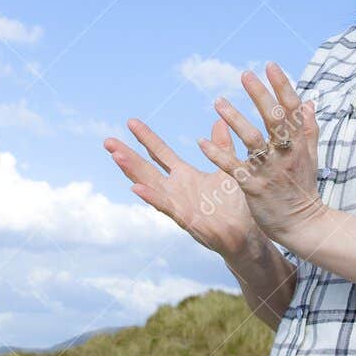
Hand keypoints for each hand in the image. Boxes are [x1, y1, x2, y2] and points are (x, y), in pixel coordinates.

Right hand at [104, 117, 260, 259]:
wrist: (248, 234)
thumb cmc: (236, 205)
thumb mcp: (227, 168)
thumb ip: (221, 147)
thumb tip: (220, 121)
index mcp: (185, 176)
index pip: (160, 153)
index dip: (146, 138)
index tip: (131, 121)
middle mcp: (176, 189)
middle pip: (146, 168)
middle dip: (127, 155)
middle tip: (108, 141)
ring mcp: (178, 204)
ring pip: (150, 185)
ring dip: (132, 172)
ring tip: (116, 157)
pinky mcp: (186, 219)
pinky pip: (166, 207)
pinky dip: (151, 197)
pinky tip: (136, 188)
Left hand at [199, 62, 328, 242]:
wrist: (304, 226)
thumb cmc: (303, 189)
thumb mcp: (310, 157)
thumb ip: (308, 129)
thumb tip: (308, 102)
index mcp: (298, 144)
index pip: (292, 109)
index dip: (282, 86)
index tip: (270, 65)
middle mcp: (285, 154)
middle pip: (275, 120)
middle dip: (260, 95)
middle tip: (245, 74)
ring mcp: (270, 171)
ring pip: (253, 141)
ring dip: (235, 119)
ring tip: (217, 101)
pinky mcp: (254, 188)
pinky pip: (233, 168)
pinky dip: (218, 155)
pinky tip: (201, 142)